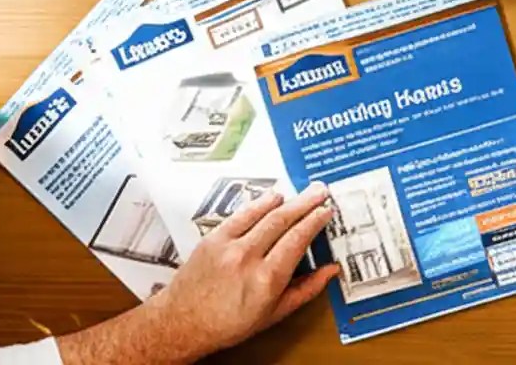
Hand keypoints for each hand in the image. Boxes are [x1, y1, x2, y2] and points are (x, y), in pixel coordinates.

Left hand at [143, 185, 339, 359]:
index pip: (297, 239)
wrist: (183, 322)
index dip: (314, 221)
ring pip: (262, 213)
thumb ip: (306, 289)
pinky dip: (258, 203)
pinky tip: (272, 198)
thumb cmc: (228, 323)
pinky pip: (240, 214)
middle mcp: (247, 258)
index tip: (326, 211)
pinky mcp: (212, 238)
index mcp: (266, 279)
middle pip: (282, 220)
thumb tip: (331, 271)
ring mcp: (227, 246)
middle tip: (320, 191)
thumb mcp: (274, 314)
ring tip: (302, 191)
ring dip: (286, 200)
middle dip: (305, 203)